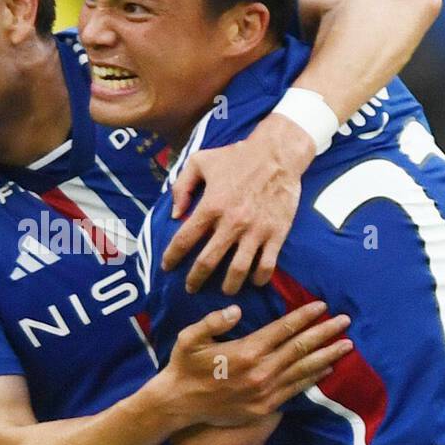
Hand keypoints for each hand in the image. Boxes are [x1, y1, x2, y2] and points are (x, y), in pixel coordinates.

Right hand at [160, 301, 351, 427]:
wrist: (178, 404)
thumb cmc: (184, 365)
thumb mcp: (189, 337)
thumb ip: (213, 321)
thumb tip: (237, 310)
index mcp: (246, 351)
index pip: (283, 329)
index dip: (304, 316)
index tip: (322, 305)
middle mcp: (260, 371)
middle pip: (301, 348)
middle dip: (325, 333)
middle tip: (346, 321)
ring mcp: (265, 392)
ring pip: (304, 370)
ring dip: (328, 356)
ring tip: (347, 344)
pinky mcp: (265, 407)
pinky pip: (295, 390)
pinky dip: (313, 378)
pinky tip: (327, 369)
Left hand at [163, 114, 314, 294]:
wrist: (278, 153)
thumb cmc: (237, 156)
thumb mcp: (200, 161)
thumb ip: (182, 186)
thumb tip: (175, 214)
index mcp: (210, 206)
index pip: (183, 240)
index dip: (171, 258)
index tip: (167, 267)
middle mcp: (231, 222)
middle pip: (207, 263)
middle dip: (195, 280)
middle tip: (191, 288)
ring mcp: (255, 231)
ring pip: (237, 271)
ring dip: (228, 286)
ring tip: (224, 291)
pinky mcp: (276, 234)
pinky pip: (267, 265)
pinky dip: (259, 278)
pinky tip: (253, 281)